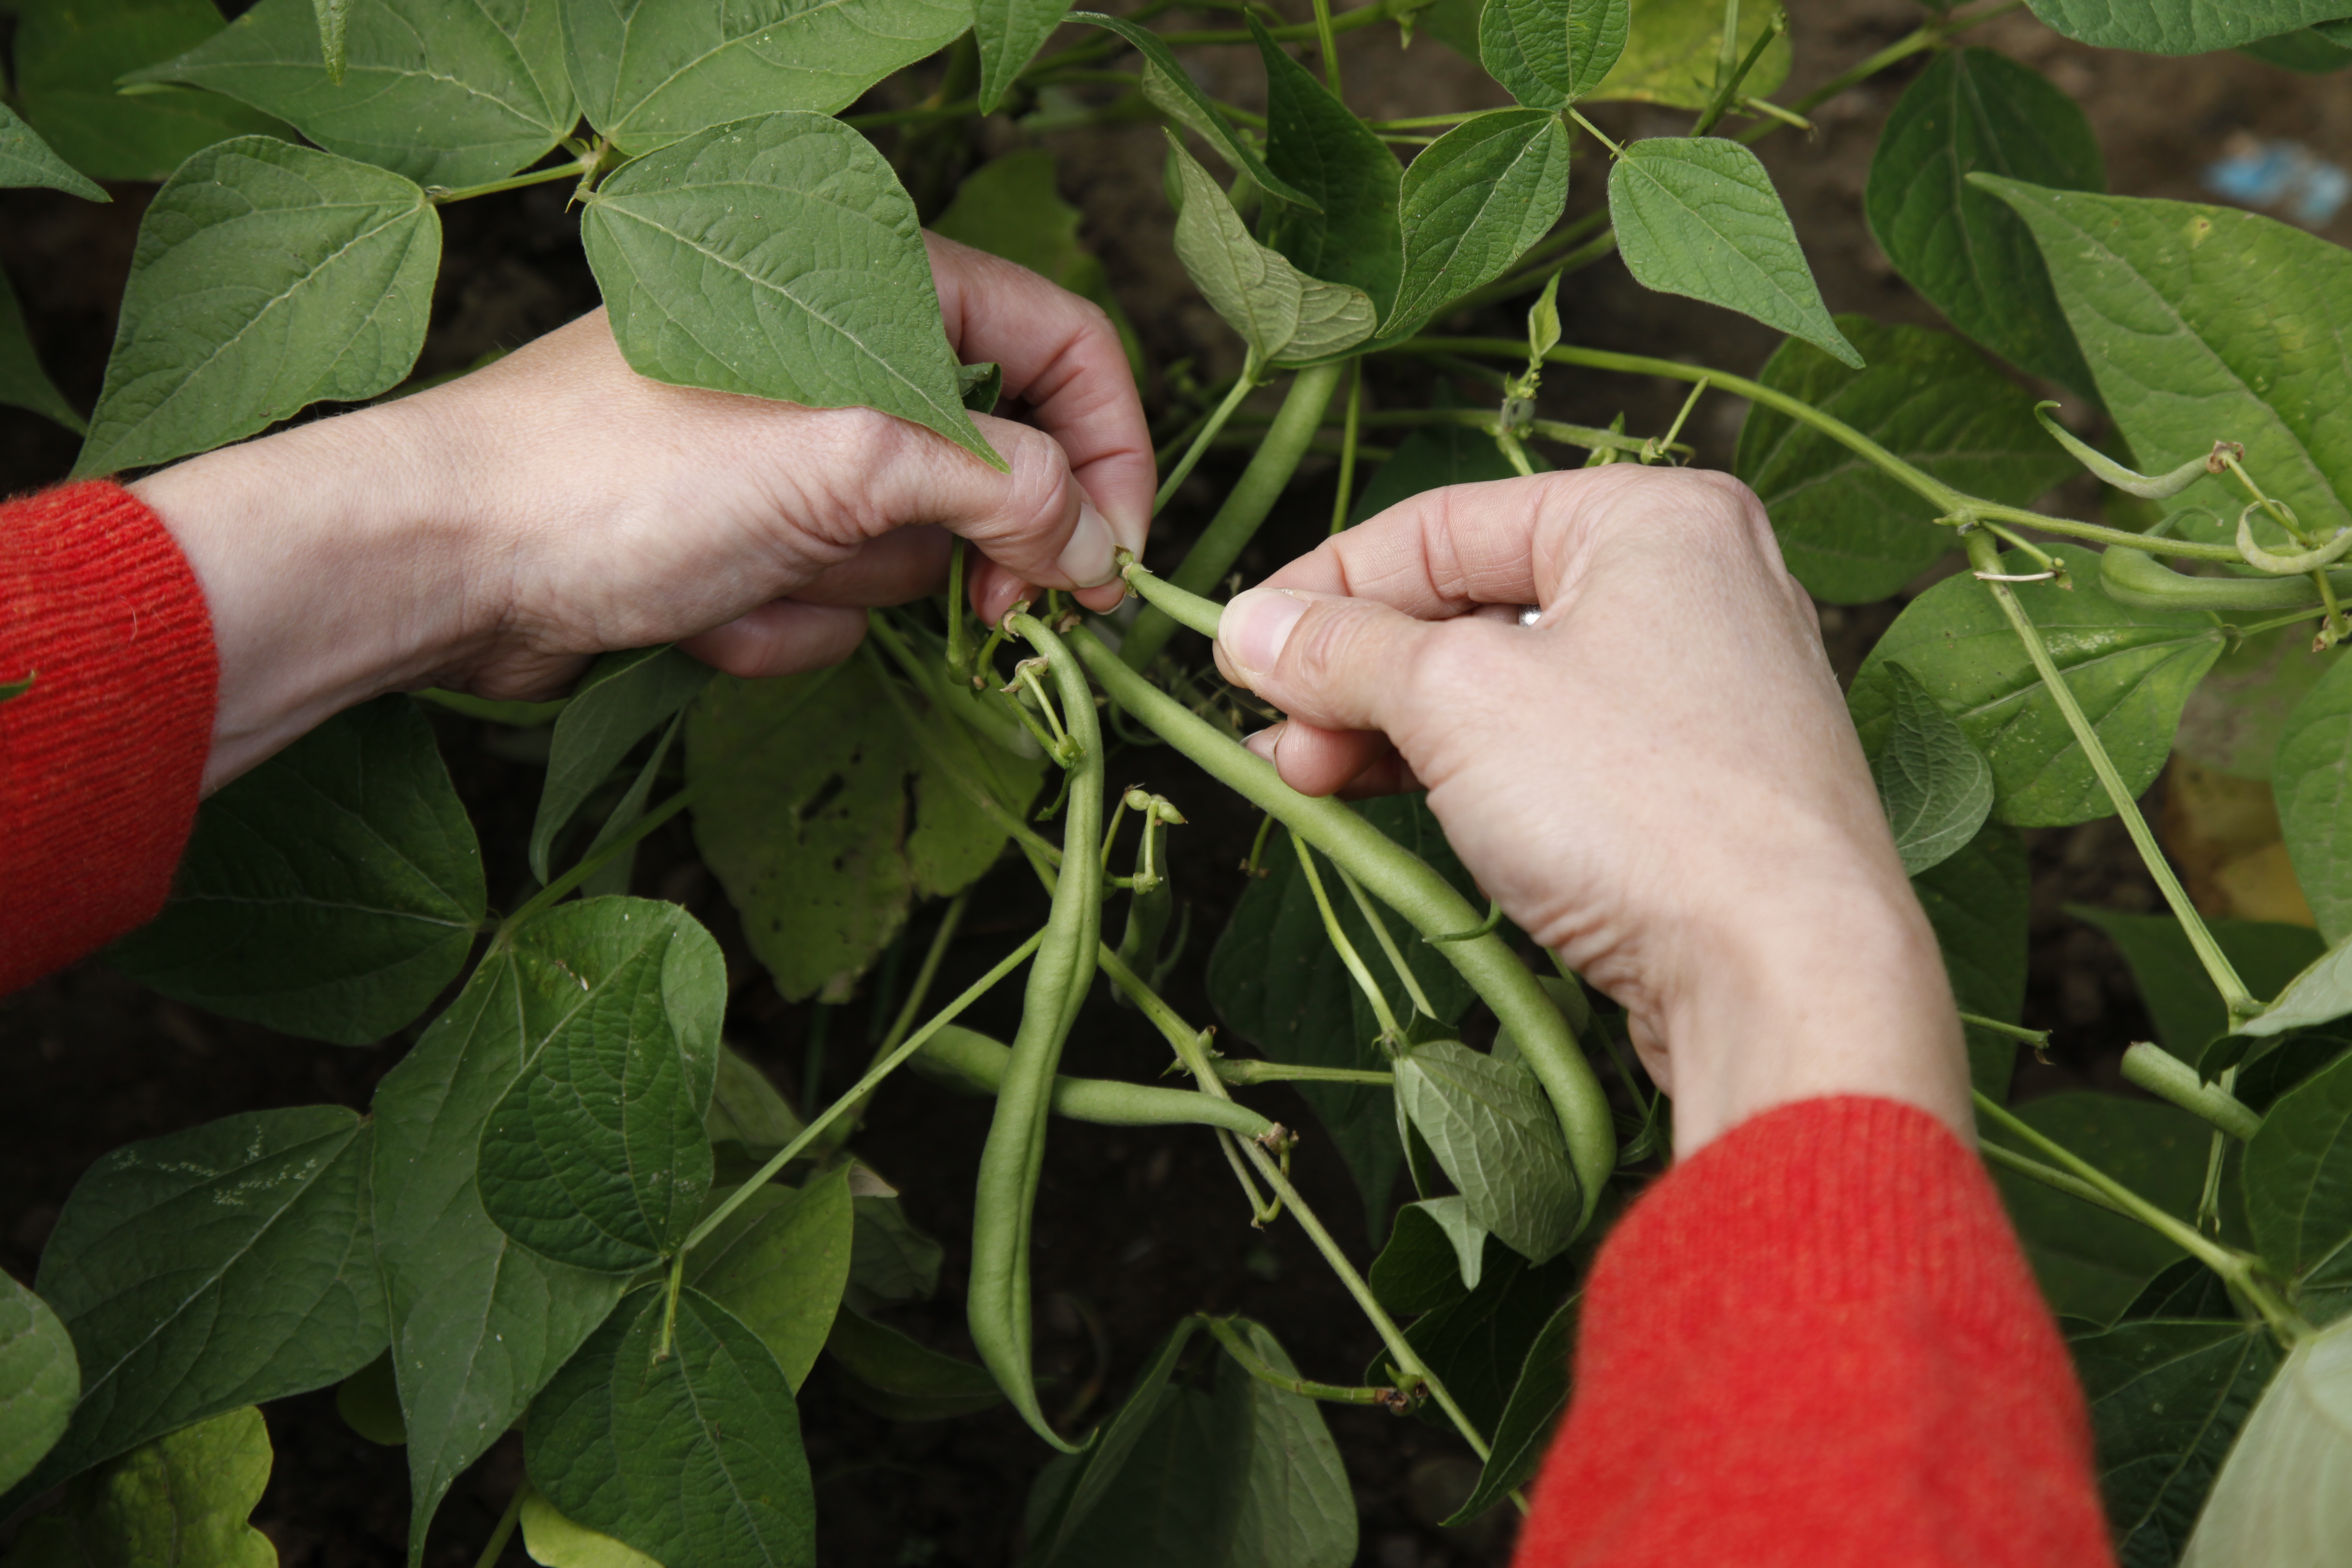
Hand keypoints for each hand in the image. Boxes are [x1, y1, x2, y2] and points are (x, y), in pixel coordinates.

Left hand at [131, 234, 1150, 789]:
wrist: (447, 560)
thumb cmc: (626, 472)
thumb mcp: (850, 459)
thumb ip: (1005, 488)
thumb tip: (1097, 544)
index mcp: (876, 286)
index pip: (1062, 349)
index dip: (1111, 454)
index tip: (1116, 563)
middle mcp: (841, 357)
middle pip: (998, 467)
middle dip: (960, 548)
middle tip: (978, 611)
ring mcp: (793, 451)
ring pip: (910, 550)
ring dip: (843, 588)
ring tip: (750, 573)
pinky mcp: (749, 533)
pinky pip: (829, 598)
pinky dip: (779, 621)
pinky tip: (702, 610)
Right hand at [1212, 467, 1967, 1156]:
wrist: (1787, 976)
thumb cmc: (1639, 806)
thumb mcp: (1455, 701)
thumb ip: (1342, 651)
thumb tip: (1248, 628)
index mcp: (1653, 516)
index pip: (1443, 524)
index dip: (1326, 586)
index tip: (1240, 647)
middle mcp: (1692, 585)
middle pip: (1471, 608)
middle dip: (1356, 674)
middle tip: (1271, 736)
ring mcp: (1702, 691)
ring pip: (1506, 688)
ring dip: (1394, 732)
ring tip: (1304, 780)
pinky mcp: (1696, 786)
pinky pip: (1552, 753)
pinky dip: (1464, 774)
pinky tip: (1382, 805)